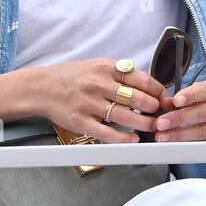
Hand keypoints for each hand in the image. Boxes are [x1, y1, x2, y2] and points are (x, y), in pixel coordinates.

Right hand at [35, 58, 162, 143]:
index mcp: (106, 68)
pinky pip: (107, 133)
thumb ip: (119, 74)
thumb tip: (146, 84)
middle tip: (160, 113)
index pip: (140, 78)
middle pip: (136, 98)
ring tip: (152, 127)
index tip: (163, 97)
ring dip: (144, 124)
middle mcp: (99, 84)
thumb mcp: (97, 66)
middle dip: (153, 107)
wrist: (42, 87)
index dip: (157, 90)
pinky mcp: (81, 121)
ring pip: (125, 116)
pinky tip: (133, 140)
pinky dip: (123, 138)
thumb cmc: (71, 77)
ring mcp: (89, 103)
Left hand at [153, 73, 205, 141]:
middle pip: (204, 113)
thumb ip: (188, 94)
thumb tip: (166, 103)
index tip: (175, 101)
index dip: (190, 96)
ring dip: (181, 135)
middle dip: (180, 119)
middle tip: (161, 123)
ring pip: (205, 131)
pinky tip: (178, 144)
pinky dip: (191, 144)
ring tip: (164, 136)